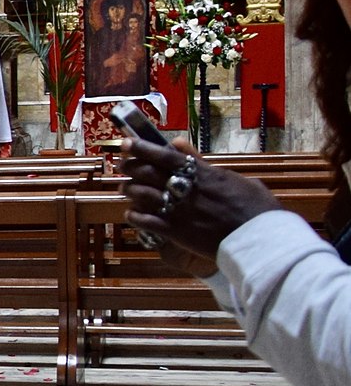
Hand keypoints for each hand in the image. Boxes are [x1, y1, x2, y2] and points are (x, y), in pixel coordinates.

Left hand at [120, 136, 280, 259]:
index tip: (126, 143)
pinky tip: (130, 214)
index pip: (164, 156)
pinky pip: (147, 222)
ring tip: (124, 189)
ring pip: (142, 195)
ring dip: (129, 190)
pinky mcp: (178, 233)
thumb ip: (203, 162)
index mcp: (201, 174)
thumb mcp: (233, 178)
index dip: (142, 148)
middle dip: (130, 168)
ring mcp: (180, 211)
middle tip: (122, 166)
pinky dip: (135, 216)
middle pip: (147, 173)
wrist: (263, 242)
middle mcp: (187, 189)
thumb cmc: (257, 209)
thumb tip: (179, 145)